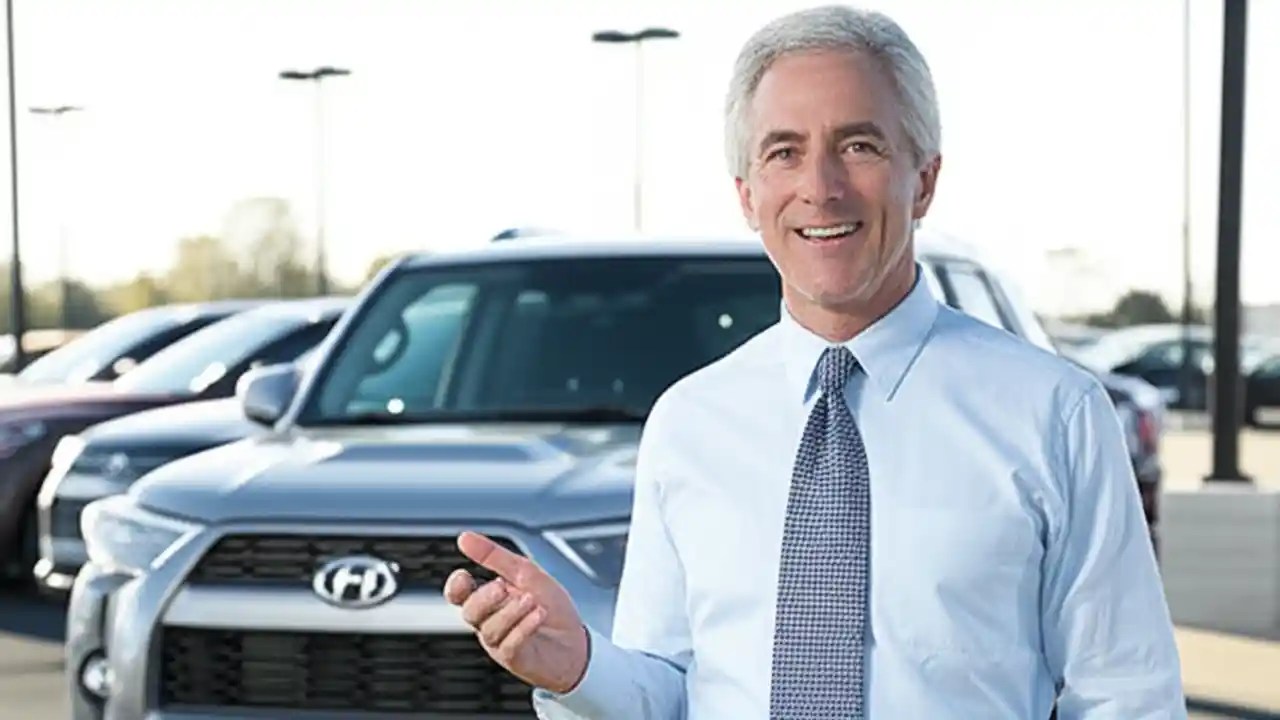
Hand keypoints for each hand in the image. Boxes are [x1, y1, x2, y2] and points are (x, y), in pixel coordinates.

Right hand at [445, 531, 589, 693]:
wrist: (579, 641)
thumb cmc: (551, 607)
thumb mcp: (526, 573)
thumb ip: (495, 557)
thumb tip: (464, 538)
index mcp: (489, 601)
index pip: (459, 596)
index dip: (455, 587)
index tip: (464, 576)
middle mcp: (490, 622)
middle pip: (470, 613)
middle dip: (484, 598)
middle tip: (502, 588)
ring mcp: (501, 643)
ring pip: (490, 630)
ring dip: (510, 612)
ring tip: (531, 600)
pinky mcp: (516, 659)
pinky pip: (509, 645)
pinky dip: (523, 627)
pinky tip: (538, 614)